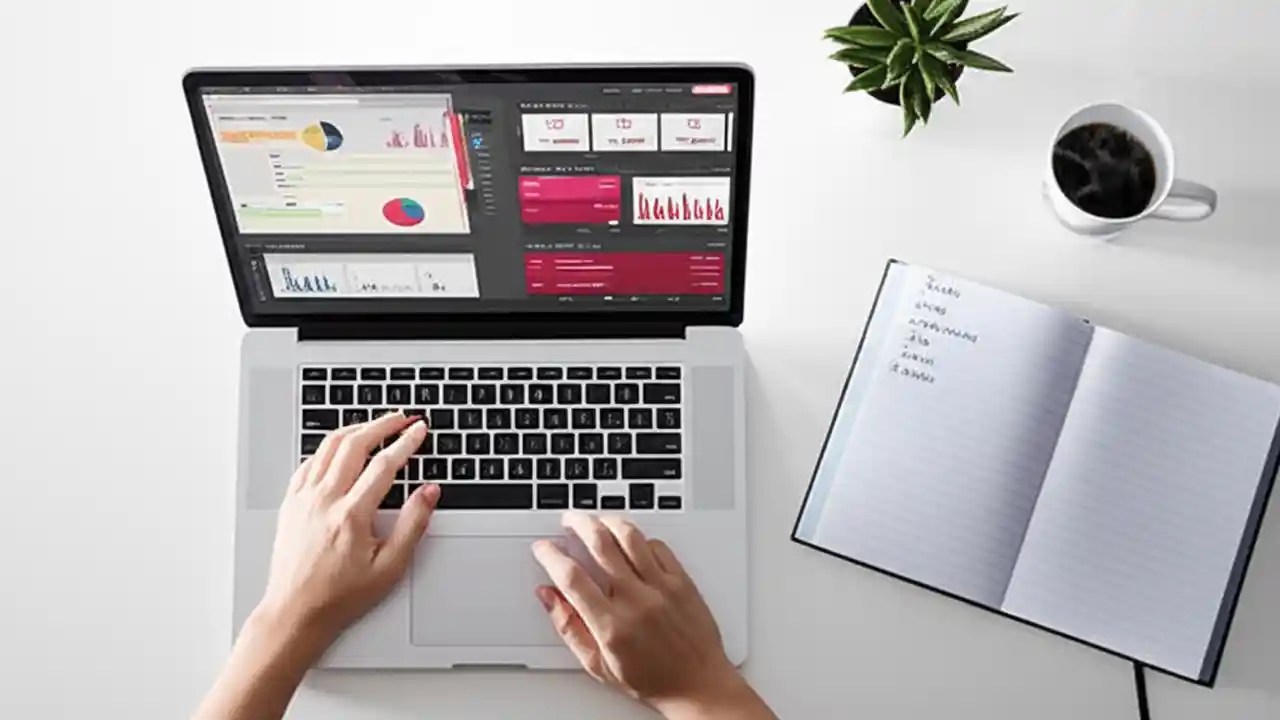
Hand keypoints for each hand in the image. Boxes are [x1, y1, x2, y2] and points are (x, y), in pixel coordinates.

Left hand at [257, 411, 439, 640]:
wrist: (295, 612)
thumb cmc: (339, 597)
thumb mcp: (389, 567)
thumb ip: (413, 525)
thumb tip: (428, 493)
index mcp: (351, 515)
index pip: (385, 464)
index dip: (407, 442)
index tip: (419, 430)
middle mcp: (324, 500)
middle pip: (355, 444)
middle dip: (382, 424)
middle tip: (401, 418)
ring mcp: (303, 499)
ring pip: (329, 447)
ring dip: (355, 429)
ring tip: (374, 425)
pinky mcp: (290, 504)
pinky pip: (309, 462)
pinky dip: (328, 448)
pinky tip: (339, 449)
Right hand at [532, 513, 773, 719]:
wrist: (698, 685)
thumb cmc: (652, 680)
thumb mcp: (598, 664)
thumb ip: (569, 628)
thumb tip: (548, 597)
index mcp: (611, 625)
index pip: (572, 577)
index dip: (552, 556)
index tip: (544, 548)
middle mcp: (636, 601)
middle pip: (600, 544)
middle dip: (578, 524)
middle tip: (569, 520)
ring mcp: (662, 588)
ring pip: (630, 537)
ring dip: (608, 520)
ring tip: (597, 520)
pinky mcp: (683, 582)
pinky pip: (658, 546)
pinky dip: (640, 538)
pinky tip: (631, 540)